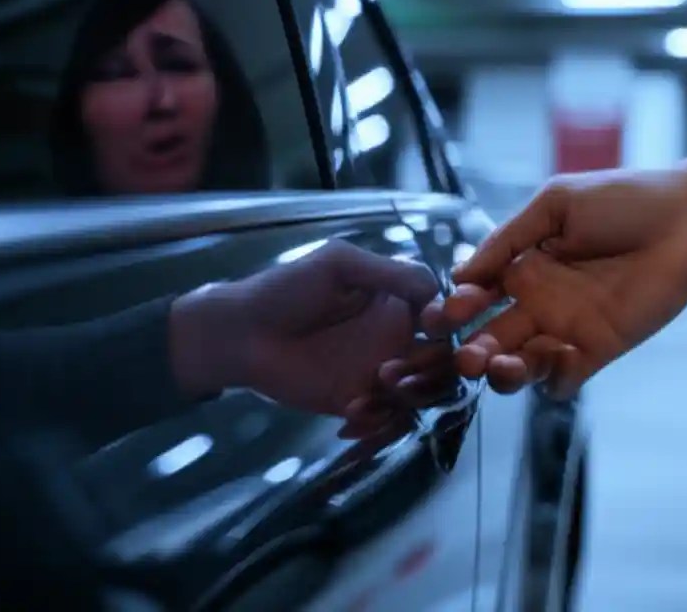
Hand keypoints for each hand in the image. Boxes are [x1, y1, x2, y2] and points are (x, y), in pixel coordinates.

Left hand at [168, 240, 456, 432]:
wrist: (239, 335)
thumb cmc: (285, 289)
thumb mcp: (339, 264)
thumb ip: (390, 273)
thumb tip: (439, 291)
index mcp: (397, 301)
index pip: (444, 316)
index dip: (447, 323)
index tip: (427, 325)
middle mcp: (395, 337)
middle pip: (443, 361)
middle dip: (430, 370)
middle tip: (391, 371)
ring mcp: (379, 372)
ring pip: (422, 393)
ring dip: (407, 398)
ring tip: (371, 392)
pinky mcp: (359, 403)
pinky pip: (389, 418)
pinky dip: (378, 422)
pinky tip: (350, 416)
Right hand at [425, 142, 686, 398]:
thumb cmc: (624, 200)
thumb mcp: (555, 205)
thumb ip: (508, 239)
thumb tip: (460, 273)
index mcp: (524, 265)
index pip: (477, 297)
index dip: (458, 309)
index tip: (451, 311)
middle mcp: (539, 302)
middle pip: (491, 338)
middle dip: (471, 352)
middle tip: (466, 357)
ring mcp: (566, 328)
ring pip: (519, 365)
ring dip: (501, 373)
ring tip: (496, 368)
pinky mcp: (598, 349)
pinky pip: (562, 379)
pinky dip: (548, 378)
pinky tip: (549, 358)